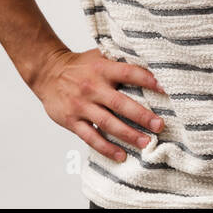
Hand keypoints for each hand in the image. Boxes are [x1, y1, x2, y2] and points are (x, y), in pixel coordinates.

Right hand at [30, 46, 166, 162]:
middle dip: (142, 116)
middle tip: (160, 125)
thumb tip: (150, 65)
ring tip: (146, 143)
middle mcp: (92, 87)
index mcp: (102, 69)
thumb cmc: (79, 66)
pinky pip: (91, 137)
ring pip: (107, 123)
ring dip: (128, 134)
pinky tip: (120, 155)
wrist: (47, 72)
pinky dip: (106, 148)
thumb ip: (120, 61)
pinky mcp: (72, 120)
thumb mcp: (99, 56)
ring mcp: (81, 105)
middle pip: (120, 103)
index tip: (165, 89)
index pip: (128, 73)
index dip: (147, 79)